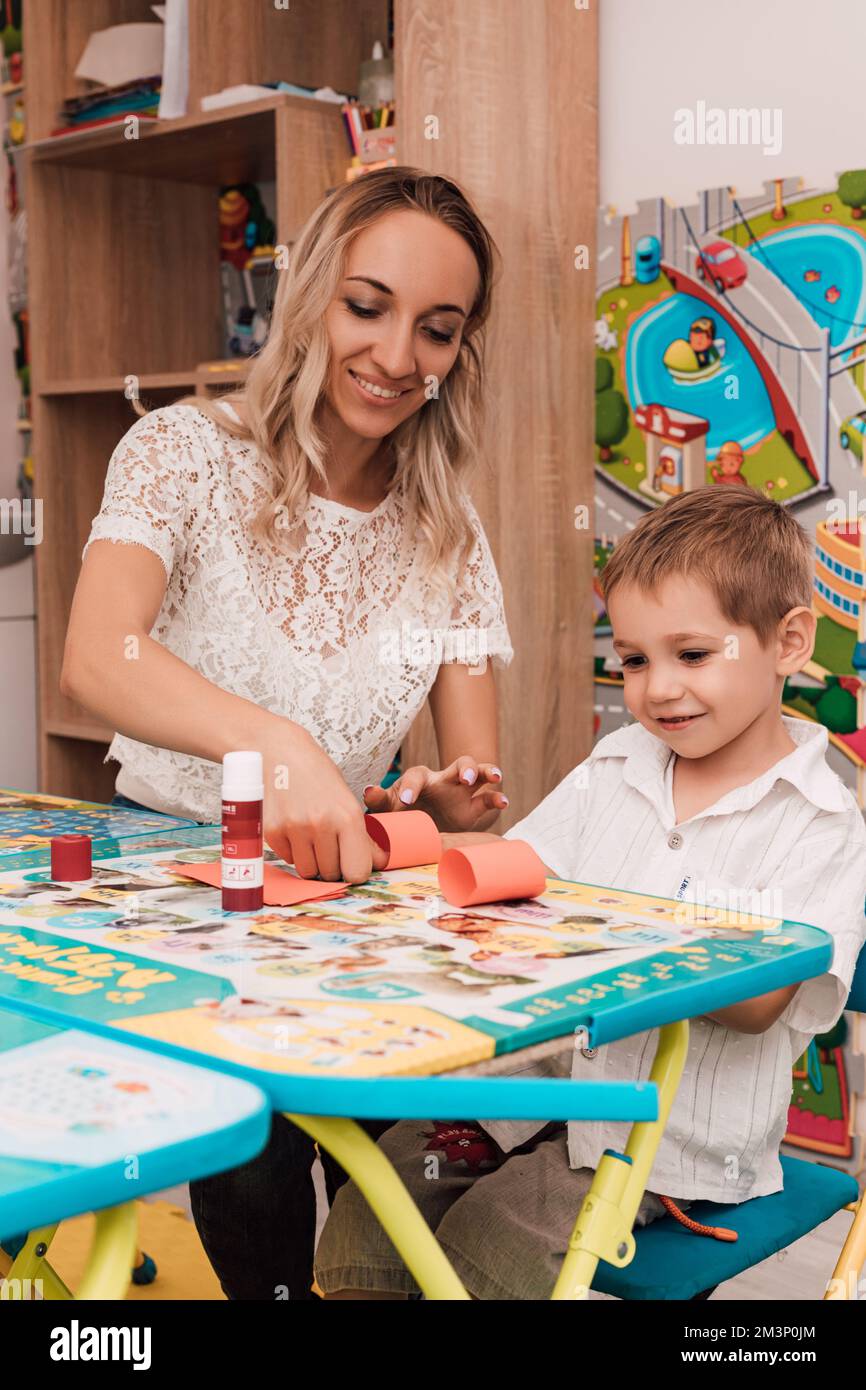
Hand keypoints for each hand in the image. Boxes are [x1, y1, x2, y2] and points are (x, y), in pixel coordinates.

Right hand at [259, 721, 387, 883]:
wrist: (280, 752)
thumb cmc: (318, 775)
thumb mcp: (347, 800)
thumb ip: (363, 836)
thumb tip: (379, 863)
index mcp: (348, 816)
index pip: (357, 872)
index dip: (355, 870)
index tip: (351, 862)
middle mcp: (322, 824)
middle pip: (331, 874)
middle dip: (332, 865)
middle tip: (328, 843)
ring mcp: (294, 829)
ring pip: (308, 871)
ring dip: (311, 860)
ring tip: (311, 835)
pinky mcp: (272, 831)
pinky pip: (288, 859)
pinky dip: (293, 851)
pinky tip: (294, 828)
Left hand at [363, 756, 507, 831]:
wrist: (421, 829)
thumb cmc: (402, 813)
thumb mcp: (389, 808)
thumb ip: (379, 800)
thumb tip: (366, 791)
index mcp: (420, 780)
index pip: (417, 776)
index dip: (411, 787)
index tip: (405, 801)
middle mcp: (444, 780)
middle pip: (458, 764)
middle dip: (464, 767)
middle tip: (465, 778)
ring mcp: (461, 792)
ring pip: (479, 773)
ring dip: (486, 772)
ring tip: (495, 777)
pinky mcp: (472, 807)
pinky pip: (487, 799)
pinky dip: (497, 798)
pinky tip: (504, 802)